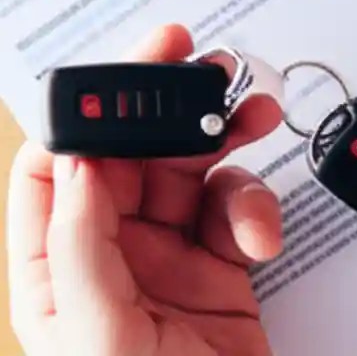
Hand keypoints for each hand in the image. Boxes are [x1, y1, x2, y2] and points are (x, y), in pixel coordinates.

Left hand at [7, 25, 283, 355]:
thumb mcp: (93, 335)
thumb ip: (81, 243)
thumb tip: (81, 161)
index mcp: (55, 266)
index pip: (59, 165)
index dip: (91, 106)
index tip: (133, 66)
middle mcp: (109, 254)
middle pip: (136, 154)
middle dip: (173, 107)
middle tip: (208, 68)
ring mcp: (169, 260)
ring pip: (196, 172)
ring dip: (228, 141)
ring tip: (255, 116)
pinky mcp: (222, 270)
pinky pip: (240, 214)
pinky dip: (259, 211)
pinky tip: (261, 234)